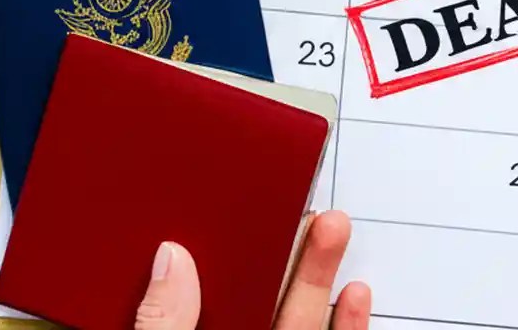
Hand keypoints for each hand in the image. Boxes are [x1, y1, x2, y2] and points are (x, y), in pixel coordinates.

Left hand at [134, 210, 371, 328]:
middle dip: (279, 242)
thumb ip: (163, 322)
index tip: (221, 200)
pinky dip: (348, 323)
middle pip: (253, 290)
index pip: (186, 287)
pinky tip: (354, 291)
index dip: (203, 243)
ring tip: (332, 225)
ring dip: (318, 269)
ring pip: (297, 313)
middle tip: (295, 200)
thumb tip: (170, 262)